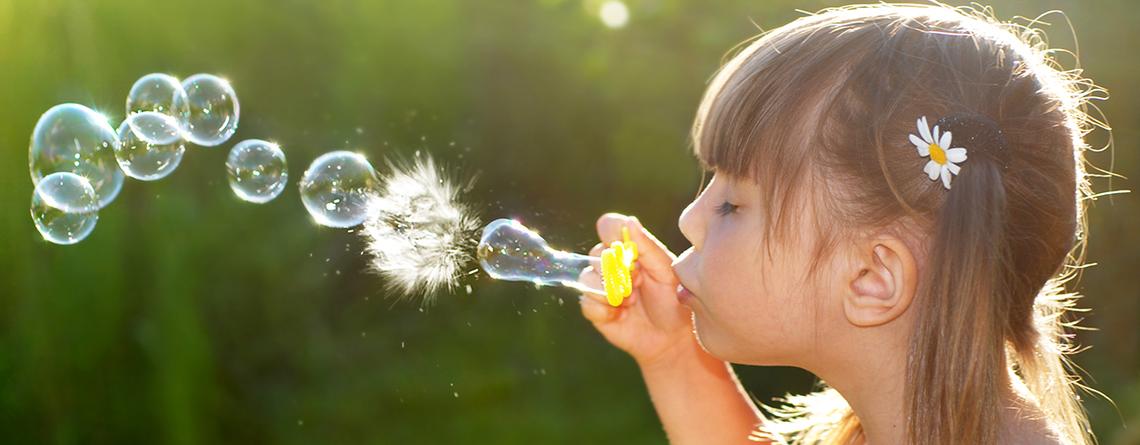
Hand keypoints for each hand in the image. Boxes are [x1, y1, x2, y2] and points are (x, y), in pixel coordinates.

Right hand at [578, 213, 696, 367]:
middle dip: (618, 271)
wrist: (672, 337)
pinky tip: (621, 315)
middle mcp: (610, 263)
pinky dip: (605, 309)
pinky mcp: (594, 309)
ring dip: (611, 291)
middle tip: (638, 283)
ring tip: (631, 301)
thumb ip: (647, 247)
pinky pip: (587, 303)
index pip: (608, 226)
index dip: (612, 235)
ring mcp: (600, 286)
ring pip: (587, 278)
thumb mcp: (666, 272)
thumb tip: (629, 221)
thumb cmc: (673, 300)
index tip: (630, 253)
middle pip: (596, 253)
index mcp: (628, 248)